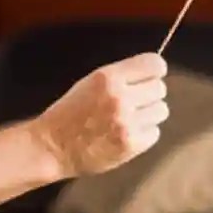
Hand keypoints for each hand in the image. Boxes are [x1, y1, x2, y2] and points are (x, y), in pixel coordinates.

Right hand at [29, 52, 169, 178]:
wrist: (51, 148)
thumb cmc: (71, 113)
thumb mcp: (91, 83)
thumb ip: (123, 76)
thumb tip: (156, 72)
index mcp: (108, 77)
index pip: (155, 64)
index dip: (154, 72)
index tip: (148, 79)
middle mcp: (119, 97)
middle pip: (160, 88)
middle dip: (149, 96)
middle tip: (133, 104)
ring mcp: (126, 122)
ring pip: (161, 110)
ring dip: (148, 115)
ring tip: (128, 121)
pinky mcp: (130, 145)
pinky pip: (154, 133)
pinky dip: (144, 135)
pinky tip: (125, 135)